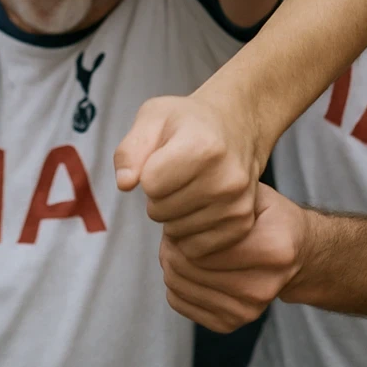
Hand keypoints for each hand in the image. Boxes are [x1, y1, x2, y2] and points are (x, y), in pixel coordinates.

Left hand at [114, 87, 261, 258]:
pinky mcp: (241, 224)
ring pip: (176, 232)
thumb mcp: (152, 117)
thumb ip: (130, 150)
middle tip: (175, 176)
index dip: (147, 173)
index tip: (160, 159)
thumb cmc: (188, 122)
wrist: (236, 126)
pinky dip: (188, 233)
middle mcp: (226, 178)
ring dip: (172, 216)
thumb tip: (124, 184)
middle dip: (157, 196)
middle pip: (160, 211)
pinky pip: (196, 249)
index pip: (150, 184)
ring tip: (187, 189)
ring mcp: (237, 204)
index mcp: (203, 147)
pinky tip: (197, 208)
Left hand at [158, 183, 308, 331]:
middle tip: (172, 231)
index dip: (181, 227)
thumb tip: (178, 211)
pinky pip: (178, 302)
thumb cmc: (272, 218)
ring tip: (179, 246)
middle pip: (190, 266)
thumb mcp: (255, 196)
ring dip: (170, 263)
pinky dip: (174, 282)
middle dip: (171, 245)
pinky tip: (187, 267)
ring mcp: (247, 311)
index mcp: (272, 249)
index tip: (179, 217)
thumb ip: (223, 201)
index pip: (205, 244)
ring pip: (179, 285)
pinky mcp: (231, 324)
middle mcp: (262, 287)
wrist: (298, 255)